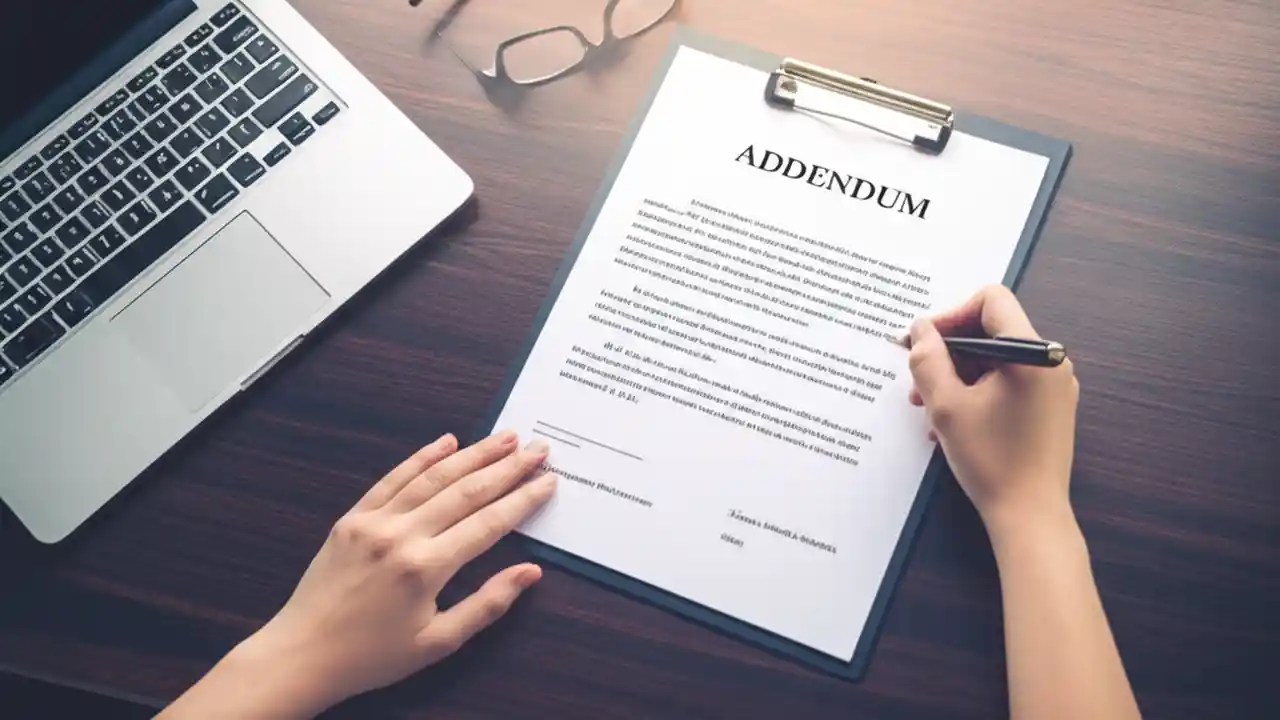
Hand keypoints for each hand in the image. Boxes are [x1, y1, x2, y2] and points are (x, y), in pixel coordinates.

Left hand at [164, 431, 557, 718]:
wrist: (303, 654)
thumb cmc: (373, 656)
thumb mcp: (438, 642)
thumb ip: (487, 604)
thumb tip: (530, 571)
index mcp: (427, 568)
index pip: (489, 523)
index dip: (523, 500)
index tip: (548, 481)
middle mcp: (402, 535)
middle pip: (466, 491)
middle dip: (507, 467)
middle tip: (537, 448)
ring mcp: (374, 522)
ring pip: (433, 477)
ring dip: (473, 454)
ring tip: (504, 437)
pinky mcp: (352, 518)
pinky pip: (393, 479)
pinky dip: (421, 457)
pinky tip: (447, 442)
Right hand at [907, 285, 1079, 538]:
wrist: (1030, 516)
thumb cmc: (990, 460)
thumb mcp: (946, 406)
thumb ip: (928, 359)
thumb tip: (919, 329)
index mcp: (1032, 353)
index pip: (991, 300)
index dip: (951, 315)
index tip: (924, 344)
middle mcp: (1050, 362)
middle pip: (991, 331)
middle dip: (949, 352)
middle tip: (917, 382)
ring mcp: (1054, 386)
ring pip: (997, 360)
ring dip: (958, 376)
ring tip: (928, 407)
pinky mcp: (1051, 408)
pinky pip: (1009, 383)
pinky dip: (978, 392)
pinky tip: (952, 422)